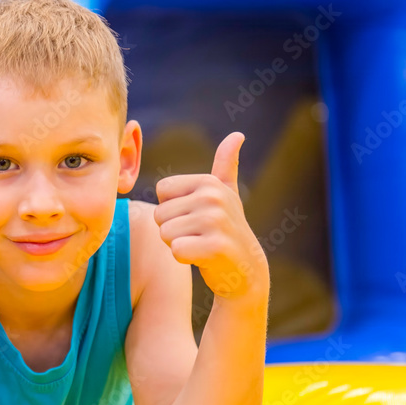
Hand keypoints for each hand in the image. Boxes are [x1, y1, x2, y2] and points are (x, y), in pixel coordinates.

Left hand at [153, 132, 268, 300]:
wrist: (245, 270)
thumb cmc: (227, 229)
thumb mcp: (226, 193)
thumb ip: (226, 165)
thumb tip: (237, 135)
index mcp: (209, 182)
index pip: (161, 191)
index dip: (172, 209)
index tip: (194, 217)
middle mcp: (213, 197)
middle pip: (160, 214)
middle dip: (173, 230)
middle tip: (198, 235)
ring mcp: (216, 221)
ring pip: (166, 234)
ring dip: (178, 244)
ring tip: (201, 245)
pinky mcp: (216, 247)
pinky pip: (177, 250)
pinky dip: (185, 258)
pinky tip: (204, 258)